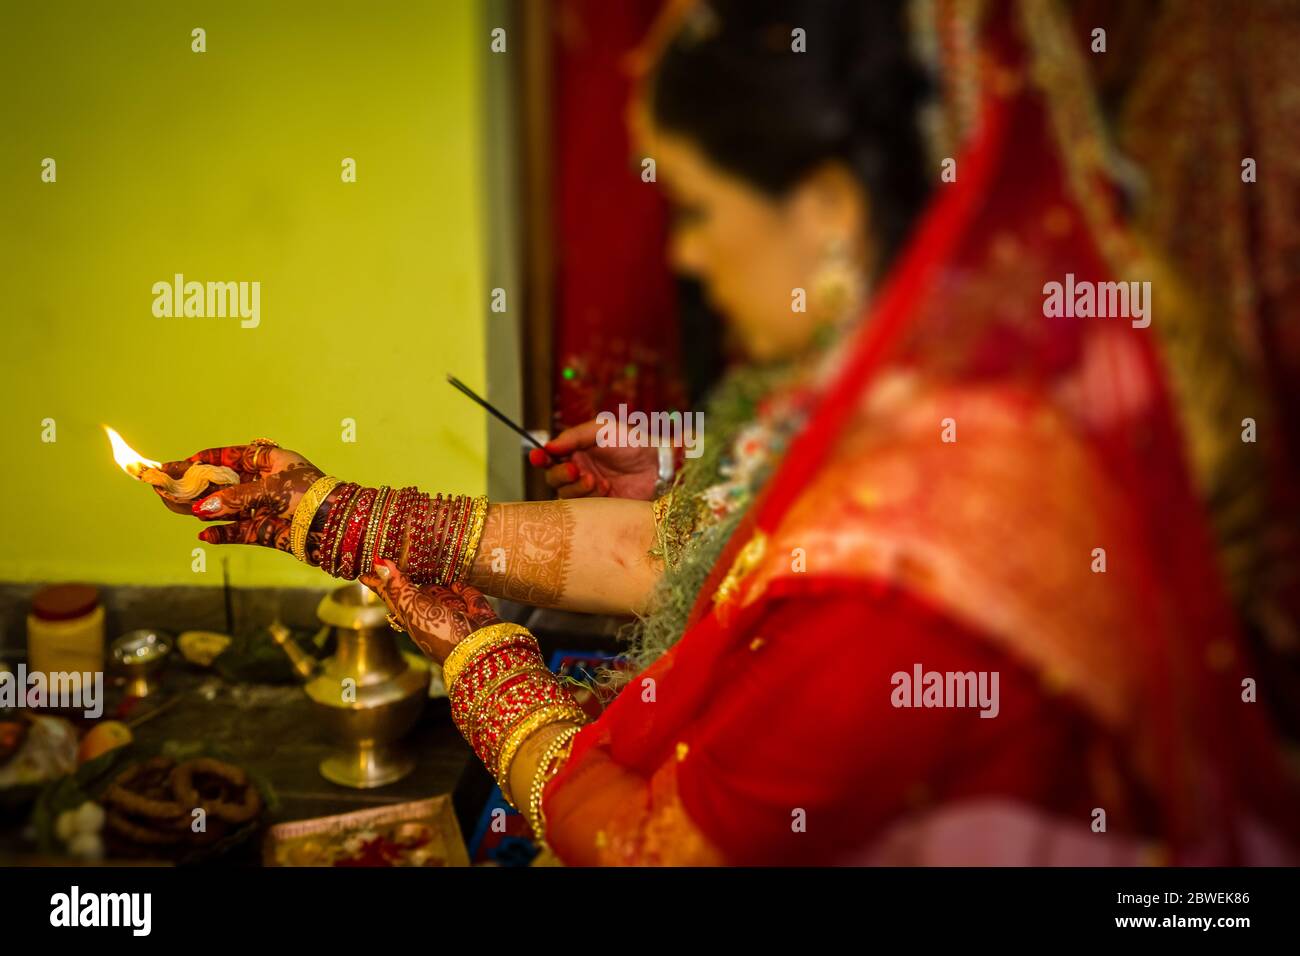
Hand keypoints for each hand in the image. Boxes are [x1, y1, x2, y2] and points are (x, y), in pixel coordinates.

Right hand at [157, 444, 325, 555]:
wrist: (337, 525)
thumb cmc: (309, 495)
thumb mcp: (270, 488)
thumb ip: (235, 497)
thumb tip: (203, 507)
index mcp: (272, 461)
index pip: (233, 456)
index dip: (208, 459)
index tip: (183, 462)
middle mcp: (266, 483)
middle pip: (224, 483)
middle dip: (197, 486)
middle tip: (167, 486)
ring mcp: (265, 507)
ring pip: (227, 508)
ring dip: (204, 509)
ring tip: (176, 507)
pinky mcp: (267, 530)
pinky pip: (238, 531)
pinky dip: (222, 533)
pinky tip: (204, 535)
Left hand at [360, 559, 499, 663]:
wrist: (480, 648)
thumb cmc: (441, 634)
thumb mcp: (413, 609)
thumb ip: (398, 585)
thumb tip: (379, 563)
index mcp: (411, 616)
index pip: (391, 595)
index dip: (379, 583)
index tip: (364, 571)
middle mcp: (430, 612)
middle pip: (415, 590)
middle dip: (408, 574)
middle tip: (396, 550)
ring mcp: (452, 609)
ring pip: (440, 587)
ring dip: (435, 575)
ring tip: (425, 552)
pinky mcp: (473, 606)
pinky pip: (465, 590)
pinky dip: (461, 583)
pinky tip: (456, 573)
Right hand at [528, 419, 660, 499]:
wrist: (659, 467)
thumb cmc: (633, 443)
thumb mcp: (603, 430)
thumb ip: (574, 436)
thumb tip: (548, 446)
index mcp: (576, 451)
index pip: (550, 456)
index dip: (540, 457)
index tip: (538, 457)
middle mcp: (578, 472)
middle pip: (553, 477)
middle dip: (561, 474)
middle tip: (576, 470)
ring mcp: (587, 492)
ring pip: (564, 494)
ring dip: (577, 488)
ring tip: (597, 480)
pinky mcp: (598, 509)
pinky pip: (581, 509)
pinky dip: (589, 498)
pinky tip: (606, 490)